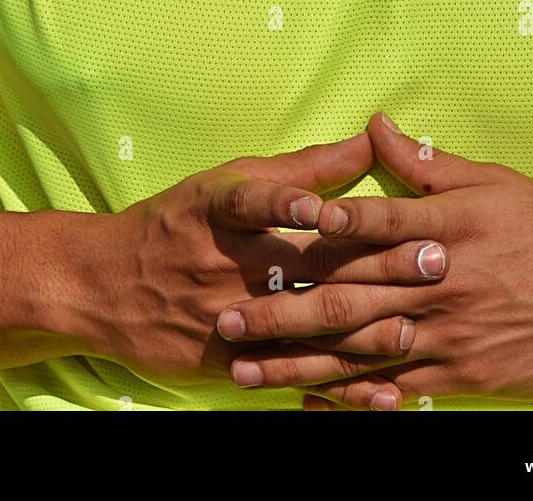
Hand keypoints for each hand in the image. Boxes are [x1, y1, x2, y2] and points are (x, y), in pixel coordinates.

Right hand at [74, 131, 413, 405]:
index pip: (254, 202)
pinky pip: (291, 373)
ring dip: (359, 330)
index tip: (325, 207)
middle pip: (300, 265)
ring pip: (300, 325)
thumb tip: (366, 138)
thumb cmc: (176, 223)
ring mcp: (228, 317)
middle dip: (368, 266)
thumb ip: (301, 166)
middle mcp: (224, 263)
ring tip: (412, 328)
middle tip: (430, 259)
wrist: (102, 287)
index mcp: (220, 210)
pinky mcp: (230, 361)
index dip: (288, 202)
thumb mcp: (226, 182)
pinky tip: (381, 392)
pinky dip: (338, 387)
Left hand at [224, 114, 532, 409]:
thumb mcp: (493, 182)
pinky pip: (395, 387)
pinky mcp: (459, 372)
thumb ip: (426, 162)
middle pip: (348, 294)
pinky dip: (349, 397)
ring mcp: (447, 332)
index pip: (372, 221)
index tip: (272, 226)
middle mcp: (438, 280)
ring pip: (358, 350)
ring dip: (297, 359)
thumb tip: (375, 124)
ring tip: (245, 365)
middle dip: (282, 307)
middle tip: (226, 315)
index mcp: (444, 226)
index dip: (320, 223)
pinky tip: (307, 400)